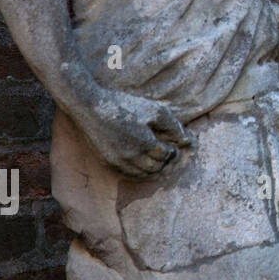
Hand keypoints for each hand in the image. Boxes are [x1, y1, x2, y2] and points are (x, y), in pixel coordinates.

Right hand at [69, 88, 190, 178]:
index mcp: (145, 144)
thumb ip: (173, 127)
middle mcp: (132, 157)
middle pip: (156, 168)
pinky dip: (139, 172)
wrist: (91, 107)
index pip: (167, 157)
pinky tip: (143, 164)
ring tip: (160, 161)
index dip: (175, 153)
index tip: (178, 147)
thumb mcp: (155, 111)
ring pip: (142, 174)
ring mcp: (118, 162)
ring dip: (154, 170)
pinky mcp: (108, 163)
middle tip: (171, 156)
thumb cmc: (125, 105)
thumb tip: (188, 140)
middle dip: (167, 163)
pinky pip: (128, 174)